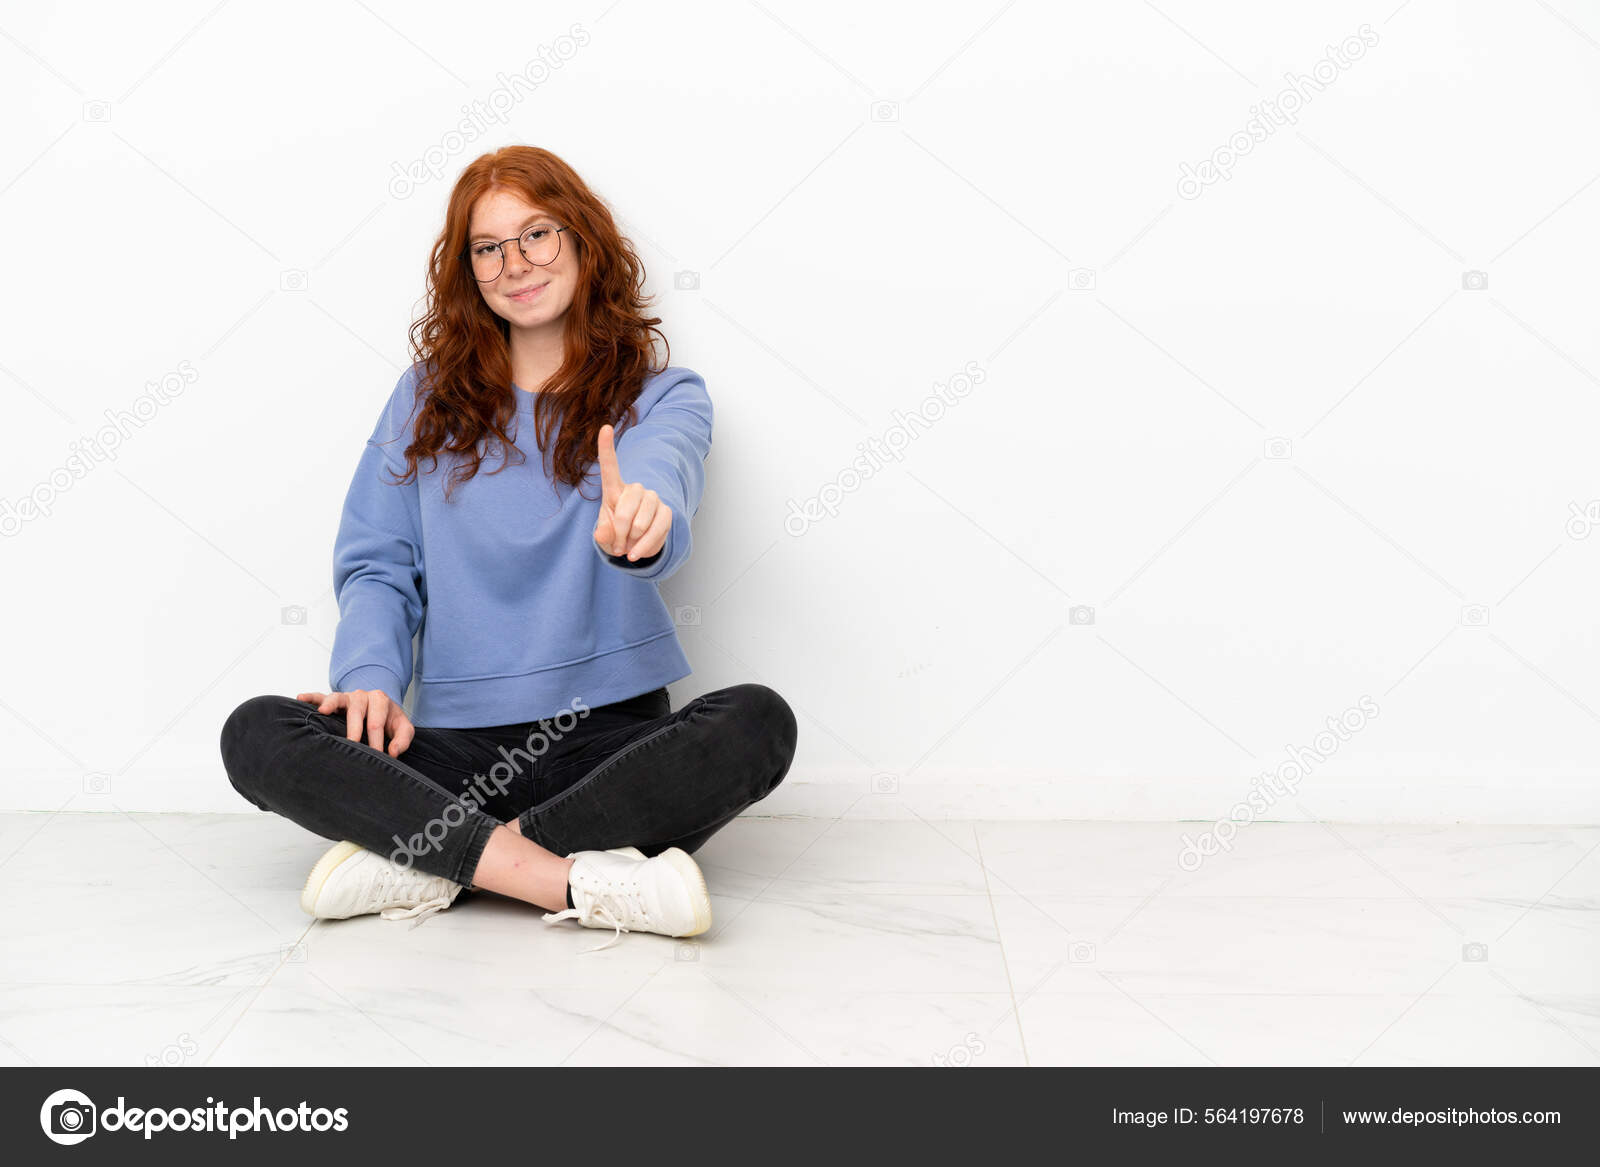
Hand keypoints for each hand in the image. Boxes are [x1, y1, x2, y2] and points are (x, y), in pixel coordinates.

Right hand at [296, 689, 414, 757]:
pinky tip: (301, 699)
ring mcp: (346, 697)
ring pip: (337, 699)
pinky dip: (311, 697)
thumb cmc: (389, 720)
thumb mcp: (402, 728)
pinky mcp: (333, 700)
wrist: (381, 706)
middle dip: (354, 729)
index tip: (375, 756)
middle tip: (351, 743)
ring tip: (323, 711)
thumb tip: (392, 752)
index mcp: (380, 701)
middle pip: (357, 711)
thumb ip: (403, 739)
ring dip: (330, 704)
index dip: (375, 741)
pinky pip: (320, 696)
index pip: (376, 723)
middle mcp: (362, 696)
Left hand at [593, 423, 670, 561]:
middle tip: (616, 546)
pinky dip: (646, 546)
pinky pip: (657, 530)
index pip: (610, 466)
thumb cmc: (615, 534)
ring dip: (632, 541)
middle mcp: (635, 489)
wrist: (636, 545)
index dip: (606, 448)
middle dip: (619, 533)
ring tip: (627, 548)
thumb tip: (603, 535)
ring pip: (641, 522)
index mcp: (614, 489)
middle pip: (624, 510)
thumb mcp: (604, 535)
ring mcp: (653, 499)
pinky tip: (638, 553)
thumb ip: (602, 534)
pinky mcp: (666, 512)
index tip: (605, 427)